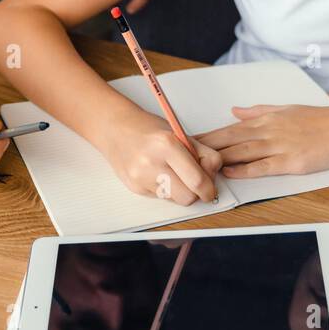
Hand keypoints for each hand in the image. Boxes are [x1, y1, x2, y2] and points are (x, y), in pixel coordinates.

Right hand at [96, 110, 222, 204]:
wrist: (115, 129)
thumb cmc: (148, 129)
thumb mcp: (180, 134)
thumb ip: (202, 153)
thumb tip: (213, 175)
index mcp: (167, 145)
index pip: (197, 180)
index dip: (209, 189)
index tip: (211, 190)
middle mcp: (152, 163)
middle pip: (187, 197)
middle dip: (195, 193)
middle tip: (195, 182)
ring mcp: (140, 178)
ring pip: (174, 200)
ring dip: (179, 191)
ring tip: (173, 173)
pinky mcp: (134, 188)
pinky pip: (160, 197)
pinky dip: (165, 189)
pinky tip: (158, 173)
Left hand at [196, 104, 328, 177]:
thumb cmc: (321, 120)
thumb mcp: (286, 109)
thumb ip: (257, 111)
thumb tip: (234, 111)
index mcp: (265, 118)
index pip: (227, 128)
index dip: (205, 137)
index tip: (185, 142)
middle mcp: (268, 130)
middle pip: (227, 140)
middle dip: (202, 148)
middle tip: (180, 155)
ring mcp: (279, 146)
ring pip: (240, 153)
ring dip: (217, 160)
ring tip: (197, 166)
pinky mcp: (291, 161)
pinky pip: (262, 166)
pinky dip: (243, 170)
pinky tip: (229, 173)